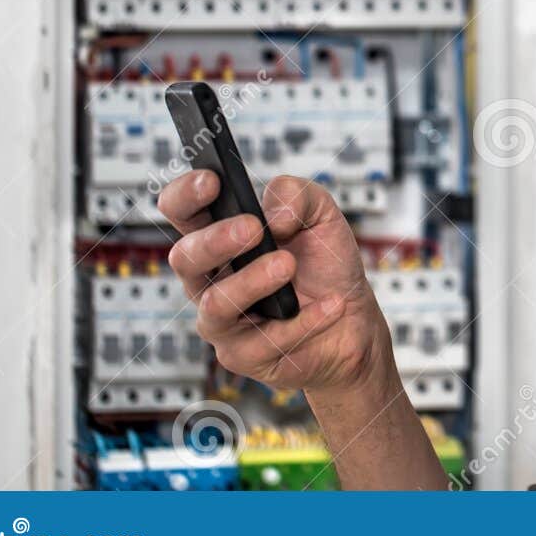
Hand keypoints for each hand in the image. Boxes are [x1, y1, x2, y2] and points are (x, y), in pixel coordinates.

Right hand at [159, 172, 392, 393]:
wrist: (353, 320)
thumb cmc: (324, 265)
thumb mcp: (322, 215)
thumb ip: (298, 196)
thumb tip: (274, 215)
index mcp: (219, 235)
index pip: (182, 210)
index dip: (186, 194)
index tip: (212, 180)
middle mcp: (210, 277)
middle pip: (185, 257)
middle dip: (216, 240)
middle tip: (253, 228)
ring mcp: (222, 319)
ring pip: (216, 303)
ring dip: (253, 281)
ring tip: (288, 266)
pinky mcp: (243, 354)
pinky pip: (264, 340)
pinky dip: (304, 321)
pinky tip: (332, 305)